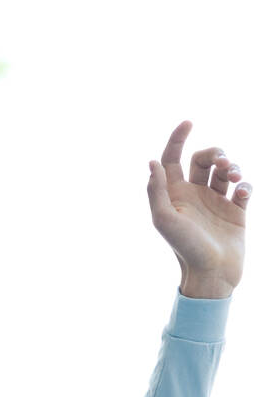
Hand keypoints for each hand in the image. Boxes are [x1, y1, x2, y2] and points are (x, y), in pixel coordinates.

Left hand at [148, 121, 248, 296]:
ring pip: (225, 170)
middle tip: (222, 163)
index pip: (173, 159)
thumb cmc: (185, 248)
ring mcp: (215, 203)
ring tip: (235, 177)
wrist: (211, 275)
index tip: (188, 122)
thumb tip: (152, 162)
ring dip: (232, 166)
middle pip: (203, 159)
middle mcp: (194, 196)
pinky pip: (242, 188)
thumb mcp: (164, 220)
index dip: (177, 139)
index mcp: (174, 195)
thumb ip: (156, 191)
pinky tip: (240, 193)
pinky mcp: (234, 212)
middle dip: (214, 152)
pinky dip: (243, 185)